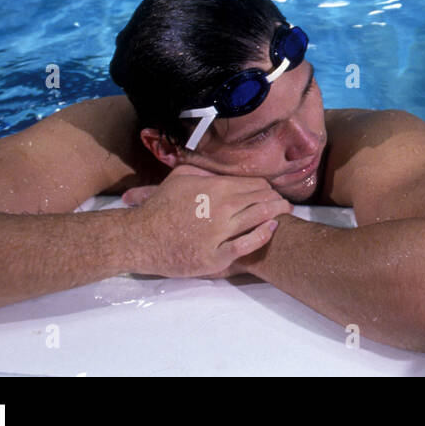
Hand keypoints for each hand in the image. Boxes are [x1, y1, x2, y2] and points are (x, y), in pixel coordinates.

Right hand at [122, 164, 292, 278]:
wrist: (139, 239)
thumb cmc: (159, 207)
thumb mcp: (180, 177)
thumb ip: (204, 171)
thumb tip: (223, 170)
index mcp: (214, 187)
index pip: (253, 184)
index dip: (266, 187)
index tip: (271, 190)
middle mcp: (220, 207)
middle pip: (260, 199)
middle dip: (275, 199)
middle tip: (284, 201)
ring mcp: (219, 233)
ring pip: (258, 218)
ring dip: (276, 212)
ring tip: (285, 211)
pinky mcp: (215, 256)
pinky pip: (247, 244)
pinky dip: (263, 234)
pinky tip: (272, 228)